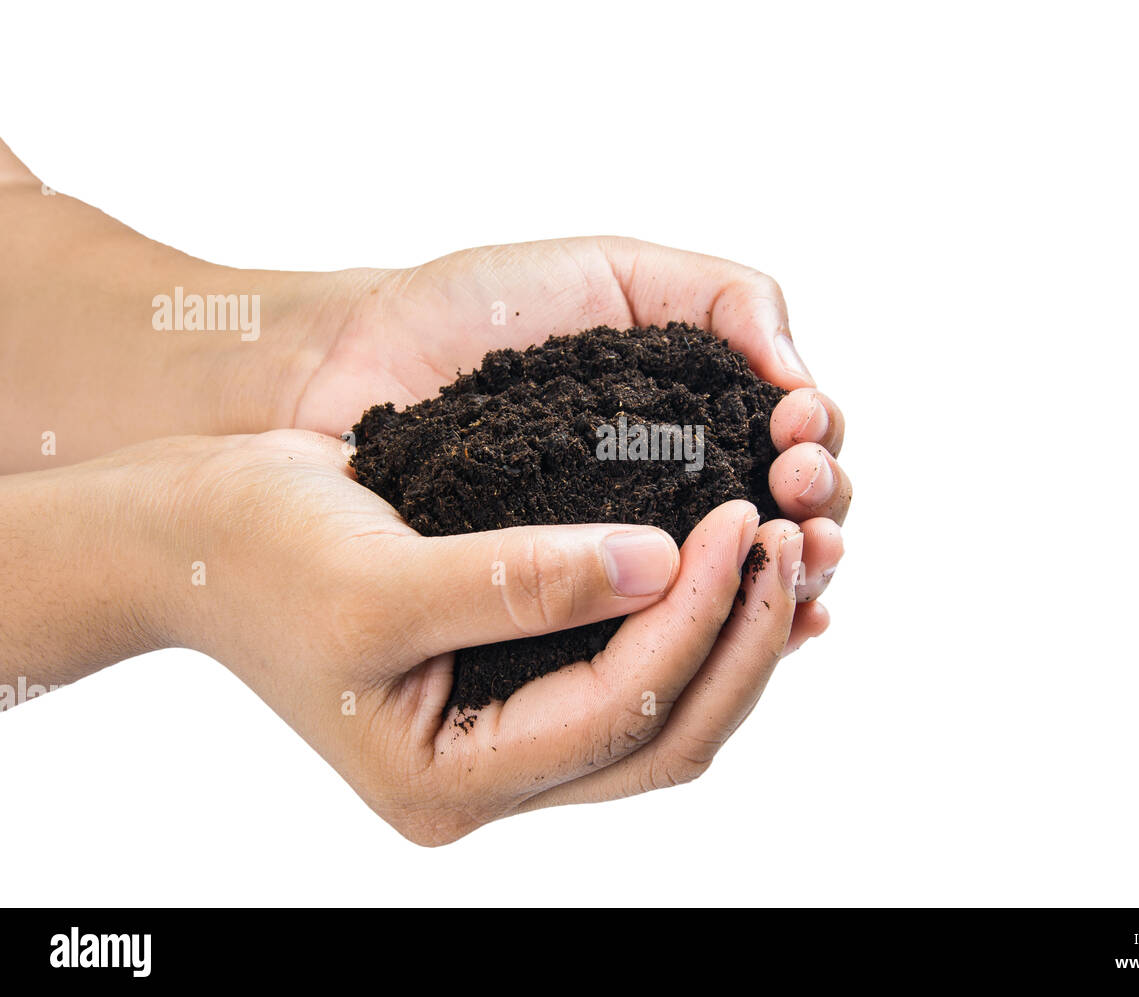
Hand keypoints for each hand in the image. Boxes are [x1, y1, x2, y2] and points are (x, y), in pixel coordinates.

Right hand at [136, 430, 806, 844]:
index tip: (743, 522)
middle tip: (787, 538)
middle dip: (739, 641)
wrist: (186, 533)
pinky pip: (631, 670)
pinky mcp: (515, 676)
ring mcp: (507, 732)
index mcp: (449, 781)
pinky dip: (689, 624)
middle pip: (664, 737)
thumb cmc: (253, 555)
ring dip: (728, 635)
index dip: (696, 620)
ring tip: (776, 542)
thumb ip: (519, 582)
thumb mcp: (378, 580)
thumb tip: (665, 562)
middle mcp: (490, 775)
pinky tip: (729, 567)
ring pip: (661, 715)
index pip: (619, 712)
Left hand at [278, 238, 850, 644]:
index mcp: (698, 415)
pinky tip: (765, 629)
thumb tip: (801, 381)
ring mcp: (627, 555)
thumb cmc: (479, 309)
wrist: (352, 362)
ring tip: (796, 556)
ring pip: (742, 588)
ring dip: (789, 577)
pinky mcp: (575, 614)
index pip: (796, 446)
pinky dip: (726, 636)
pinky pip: (666, 638)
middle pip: (786, 522)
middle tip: (800, 497)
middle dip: (816, 511)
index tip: (798, 436)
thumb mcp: (615, 275)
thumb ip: (724, 299)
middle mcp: (675, 490)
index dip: (818, 447)